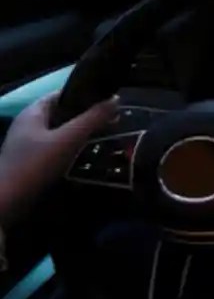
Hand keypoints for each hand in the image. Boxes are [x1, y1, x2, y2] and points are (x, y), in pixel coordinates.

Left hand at [0, 92, 118, 225]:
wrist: (6, 204)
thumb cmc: (34, 166)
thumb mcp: (67, 140)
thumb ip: (92, 119)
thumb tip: (116, 99)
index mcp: (33, 112)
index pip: (63, 93)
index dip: (86, 94)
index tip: (111, 100)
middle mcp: (29, 125)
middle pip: (63, 113)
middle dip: (87, 116)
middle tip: (115, 120)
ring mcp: (28, 144)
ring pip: (61, 132)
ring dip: (81, 135)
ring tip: (108, 137)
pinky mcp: (31, 162)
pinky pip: (57, 149)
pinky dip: (73, 150)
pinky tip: (89, 156)